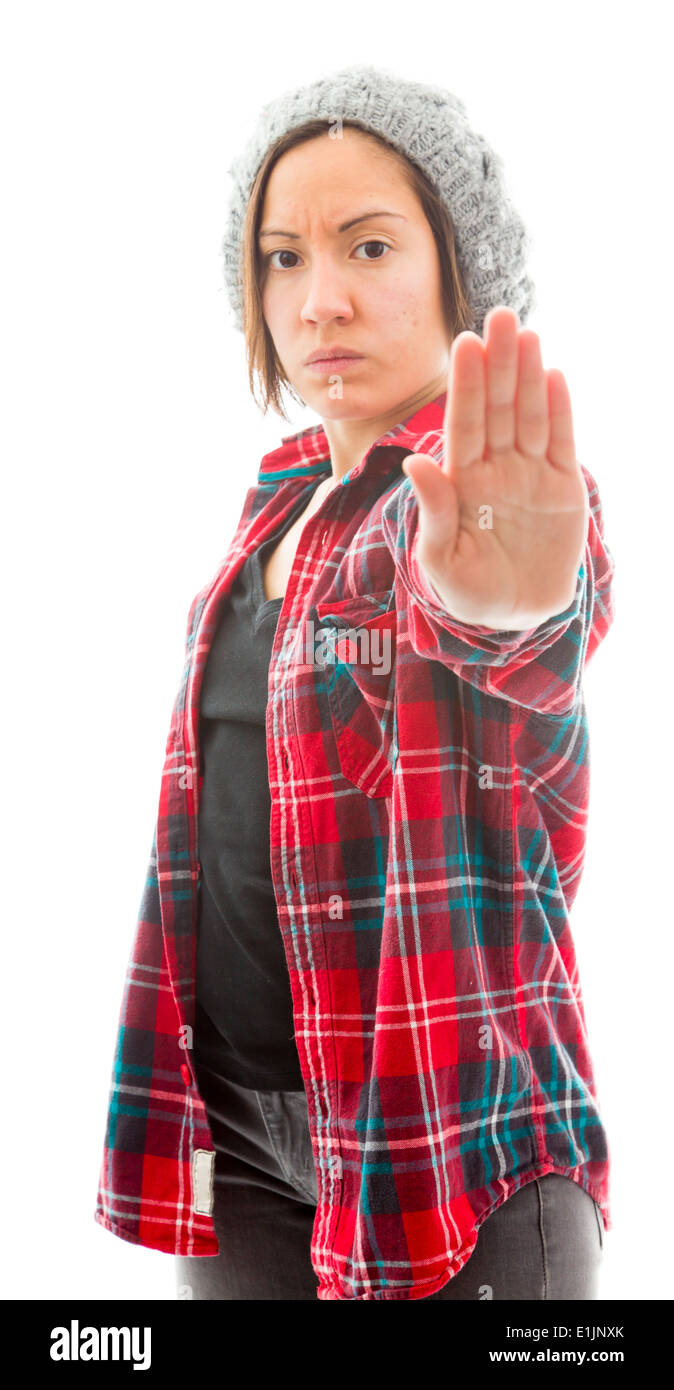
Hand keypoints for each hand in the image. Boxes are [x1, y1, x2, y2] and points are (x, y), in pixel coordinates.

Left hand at [401, 306, 589, 629]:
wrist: (514, 617)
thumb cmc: (467, 592)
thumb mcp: (441, 561)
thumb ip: (434, 512)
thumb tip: (415, 463)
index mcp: (461, 481)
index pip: (464, 424)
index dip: (466, 385)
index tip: (465, 343)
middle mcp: (494, 468)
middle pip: (497, 408)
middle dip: (498, 363)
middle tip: (500, 316)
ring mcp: (529, 474)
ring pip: (528, 416)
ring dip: (528, 375)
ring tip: (526, 333)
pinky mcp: (561, 487)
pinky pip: (560, 442)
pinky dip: (558, 411)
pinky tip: (553, 376)